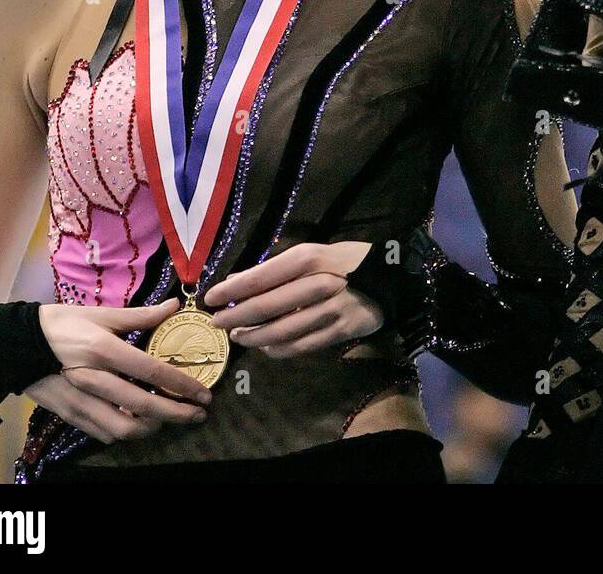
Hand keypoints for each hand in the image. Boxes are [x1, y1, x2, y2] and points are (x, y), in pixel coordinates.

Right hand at [29, 298, 210, 444]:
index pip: (153, 373)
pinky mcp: (68, 415)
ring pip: (122, 429)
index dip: (182, 386)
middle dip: (176, 415)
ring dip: (151, 428)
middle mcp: (94, 380)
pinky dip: (124, 432)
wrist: (15, 345)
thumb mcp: (102, 313)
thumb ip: (141, 315)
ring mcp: (80, 401)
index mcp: (105, 351)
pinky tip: (137, 423)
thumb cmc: (63, 324)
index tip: (204, 394)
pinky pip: (102, 432)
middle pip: (142, 408)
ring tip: (168, 419)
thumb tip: (175, 306)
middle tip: (198, 415)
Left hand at [203, 242, 383, 356]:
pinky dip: (278, 350)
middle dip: (236, 316)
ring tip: (238, 337)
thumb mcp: (314, 253)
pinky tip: (265, 348)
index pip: (261, 277)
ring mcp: (330, 309)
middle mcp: (318, 283)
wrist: (391, 278)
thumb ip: (277, 268)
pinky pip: (301, 346)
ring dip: (254, 337)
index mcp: (309, 258)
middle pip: (267, 306)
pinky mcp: (340, 331)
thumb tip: (237, 282)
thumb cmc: (345, 261)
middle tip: (218, 323)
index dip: (232, 290)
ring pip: (281, 330)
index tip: (211, 298)